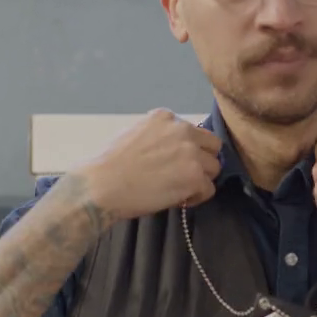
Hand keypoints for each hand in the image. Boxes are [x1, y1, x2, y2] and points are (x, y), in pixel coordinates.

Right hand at [76, 109, 222, 220]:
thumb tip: (174, 150)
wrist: (102, 186)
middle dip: (202, 161)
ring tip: (179, 189)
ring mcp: (191, 153)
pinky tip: (178, 199)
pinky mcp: (195, 177)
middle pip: (213, 146)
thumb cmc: (110, 165)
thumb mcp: (135, 134)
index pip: (194, 131)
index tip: (174, 163)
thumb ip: (159, 136)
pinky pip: (209, 190)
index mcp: (166, 117)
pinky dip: (196, 197)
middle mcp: (183, 130)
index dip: (188, 149)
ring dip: (200, 180)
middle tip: (185, 176)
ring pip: (214, 168)